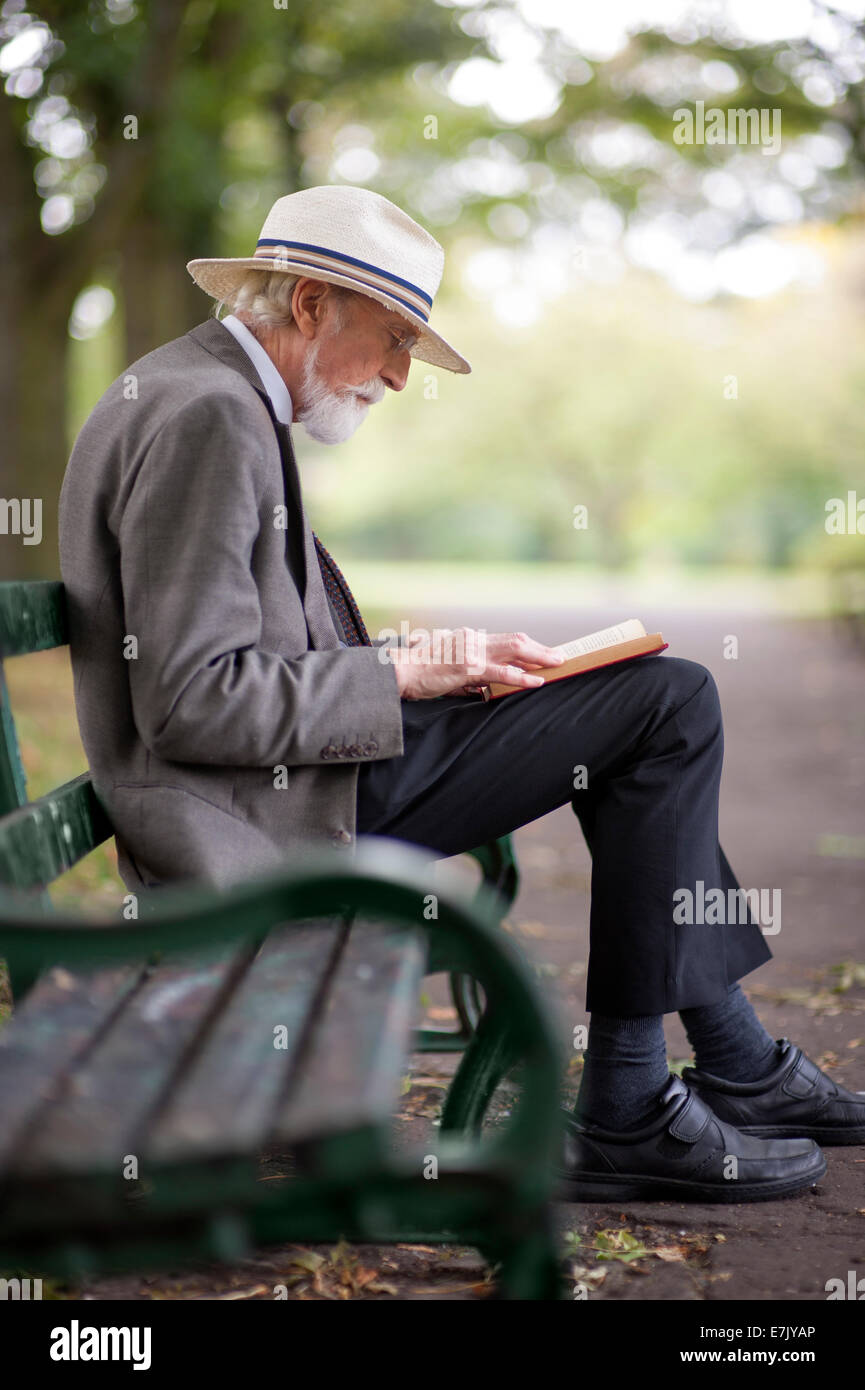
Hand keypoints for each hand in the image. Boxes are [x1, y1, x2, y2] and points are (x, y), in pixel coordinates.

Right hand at [384, 628, 563, 700]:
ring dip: (539, 658)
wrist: (401, 671)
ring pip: (514, 650)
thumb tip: (484, 687)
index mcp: (470, 639)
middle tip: (560, 657)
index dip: (528, 647)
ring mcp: (472, 652)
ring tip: (557, 665)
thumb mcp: (448, 667)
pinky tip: (537, 680)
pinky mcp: (469, 667)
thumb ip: (469, 674)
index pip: (505, 640)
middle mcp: (474, 640)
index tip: (544, 653)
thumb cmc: (420, 672)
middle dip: (540, 649)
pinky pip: (502, 672)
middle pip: (515, 641)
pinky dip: (522, 676)